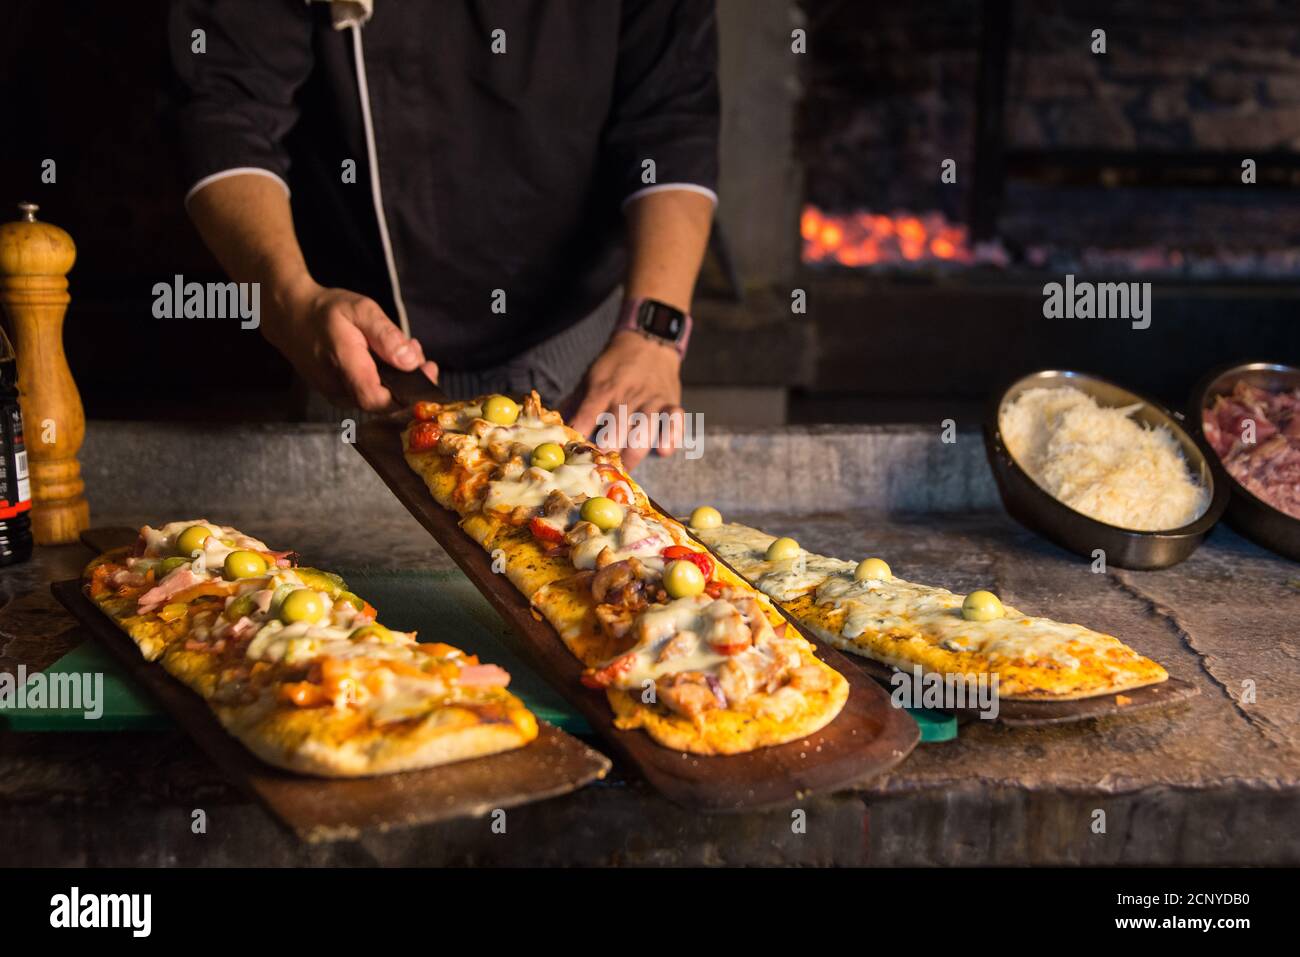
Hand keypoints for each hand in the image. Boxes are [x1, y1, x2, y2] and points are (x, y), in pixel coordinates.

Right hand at [264, 280, 438, 410]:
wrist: (290, 316)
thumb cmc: (325, 311)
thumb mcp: (361, 310)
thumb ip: (386, 336)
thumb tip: (410, 362)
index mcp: (345, 367)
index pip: (379, 401)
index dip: (408, 396)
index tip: (427, 373)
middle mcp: (339, 389)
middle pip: (385, 401)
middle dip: (409, 380)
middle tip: (417, 351)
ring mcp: (337, 395)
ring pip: (378, 397)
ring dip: (399, 377)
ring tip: (404, 347)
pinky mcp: (338, 394)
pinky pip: (368, 392)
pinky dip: (384, 377)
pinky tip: (388, 356)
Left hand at [570, 330, 683, 468]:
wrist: (648, 342)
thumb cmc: (615, 368)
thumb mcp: (590, 378)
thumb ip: (575, 404)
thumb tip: (553, 428)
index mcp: (603, 388)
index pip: (588, 415)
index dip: (580, 437)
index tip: (573, 456)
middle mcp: (627, 395)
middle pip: (617, 426)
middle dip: (607, 450)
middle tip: (599, 471)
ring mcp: (651, 399)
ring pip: (644, 427)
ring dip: (634, 451)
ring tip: (625, 469)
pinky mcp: (671, 402)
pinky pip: (674, 420)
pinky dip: (671, 435)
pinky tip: (663, 451)